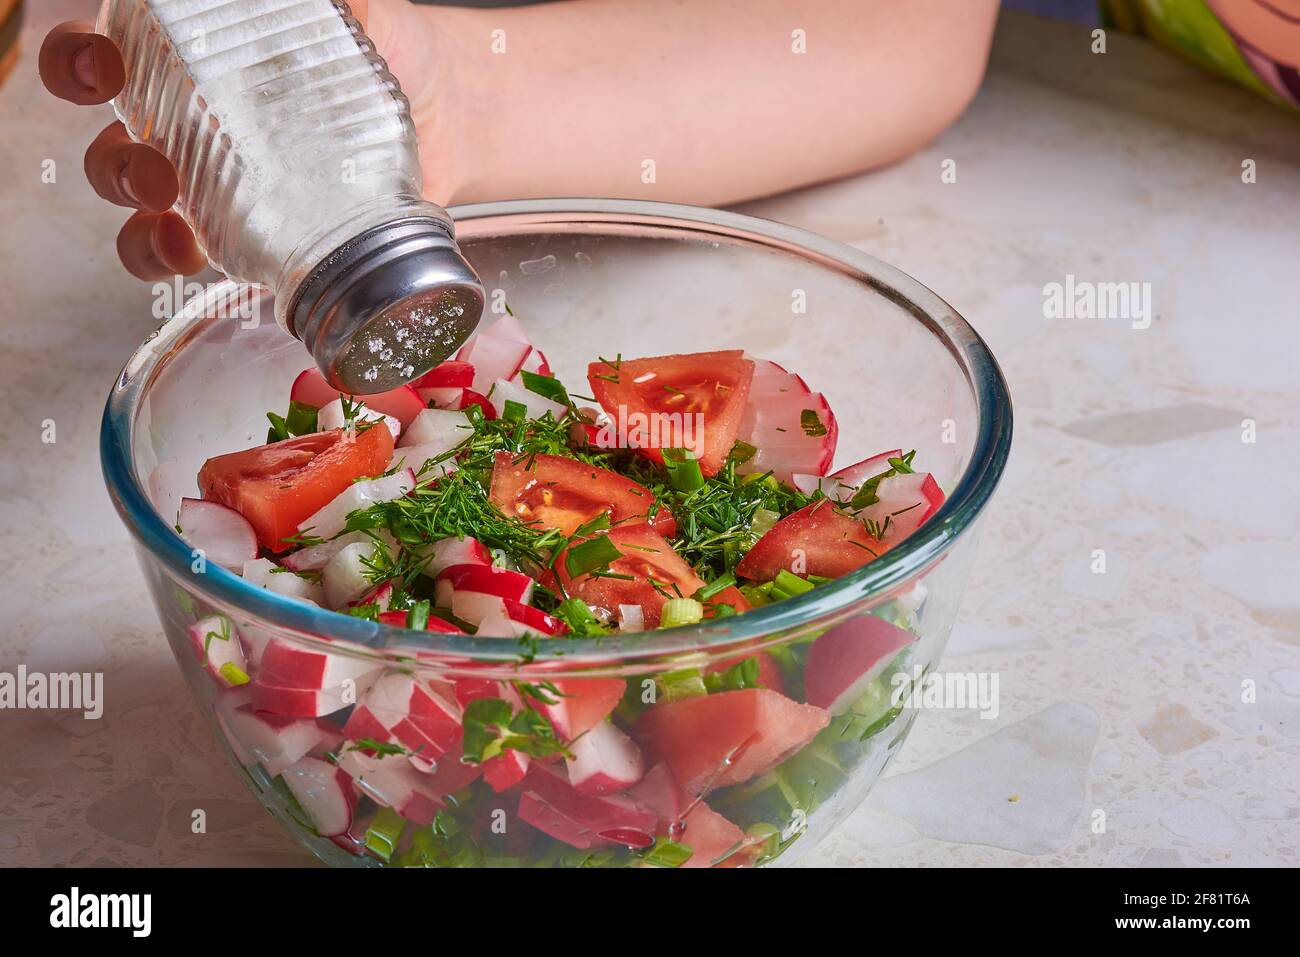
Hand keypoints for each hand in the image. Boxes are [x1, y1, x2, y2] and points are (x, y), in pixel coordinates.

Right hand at [38, 1, 449, 281]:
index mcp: (192, 56)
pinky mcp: (253, 233)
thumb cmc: (389, 49)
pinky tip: (195, 256)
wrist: (450, 119)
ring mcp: (219, 182)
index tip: (101, 66)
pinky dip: (174, 260)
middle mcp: (189, 120)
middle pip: (112, 140)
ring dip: (136, 219)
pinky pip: (187, 255)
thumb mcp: (356, 9)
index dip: (79, 60)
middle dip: (113, 160)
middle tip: (152, 168)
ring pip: (138, 207)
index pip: (105, 53)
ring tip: (172, 218)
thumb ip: (324, 0)